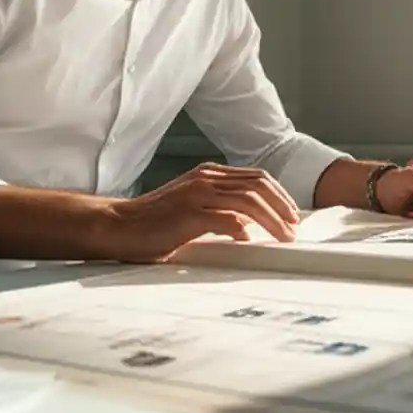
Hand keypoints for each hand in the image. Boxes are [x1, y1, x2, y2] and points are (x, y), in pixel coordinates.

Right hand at [99, 162, 299, 262]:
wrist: (118, 225)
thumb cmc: (154, 222)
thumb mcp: (192, 206)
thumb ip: (219, 207)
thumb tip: (252, 223)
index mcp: (209, 174)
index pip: (256, 177)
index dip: (279, 194)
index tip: (291, 214)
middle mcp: (206, 179)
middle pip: (258, 185)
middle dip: (282, 206)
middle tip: (294, 227)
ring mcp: (196, 194)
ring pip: (248, 200)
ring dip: (271, 220)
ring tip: (283, 236)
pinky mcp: (187, 213)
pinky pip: (224, 218)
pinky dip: (242, 228)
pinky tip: (249, 239)